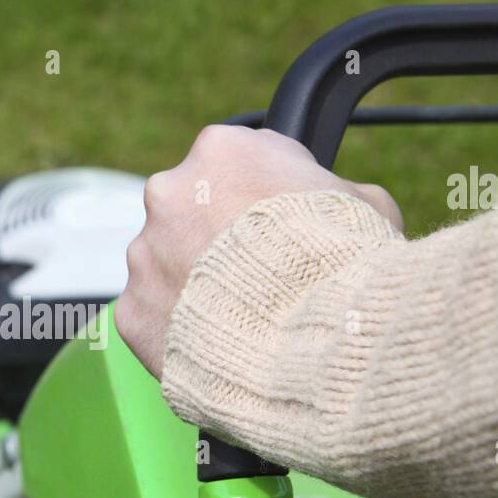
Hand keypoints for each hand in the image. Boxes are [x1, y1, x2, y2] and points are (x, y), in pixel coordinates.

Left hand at [116, 124, 402, 377]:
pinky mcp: (131, 312)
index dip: (260, 197)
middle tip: (257, 277)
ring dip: (193, 286)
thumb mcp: (365, 204)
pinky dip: (177, 332)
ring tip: (242, 320)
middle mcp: (168, 192)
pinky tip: (216, 347)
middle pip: (189, 212)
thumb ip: (333, 192)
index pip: (234, 163)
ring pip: (164, 266)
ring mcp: (144, 254)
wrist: (310, 342)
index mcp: (222, 150)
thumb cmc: (343, 264)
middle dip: (216, 240)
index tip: (278, 226)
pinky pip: (152, 318)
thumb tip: (338, 201)